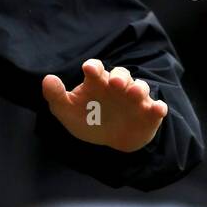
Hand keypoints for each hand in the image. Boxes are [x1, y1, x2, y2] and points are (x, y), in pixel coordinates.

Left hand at [42, 59, 167, 152]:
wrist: (108, 139)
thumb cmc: (87, 119)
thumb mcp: (66, 110)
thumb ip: (56, 96)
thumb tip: (47, 79)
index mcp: (97, 82)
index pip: (96, 68)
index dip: (93, 67)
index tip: (89, 69)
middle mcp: (117, 86)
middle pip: (121, 74)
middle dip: (119, 76)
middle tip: (115, 83)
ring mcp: (134, 99)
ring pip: (140, 87)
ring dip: (139, 89)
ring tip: (134, 94)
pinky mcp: (148, 113)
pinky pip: (156, 107)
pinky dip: (158, 107)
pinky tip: (157, 109)